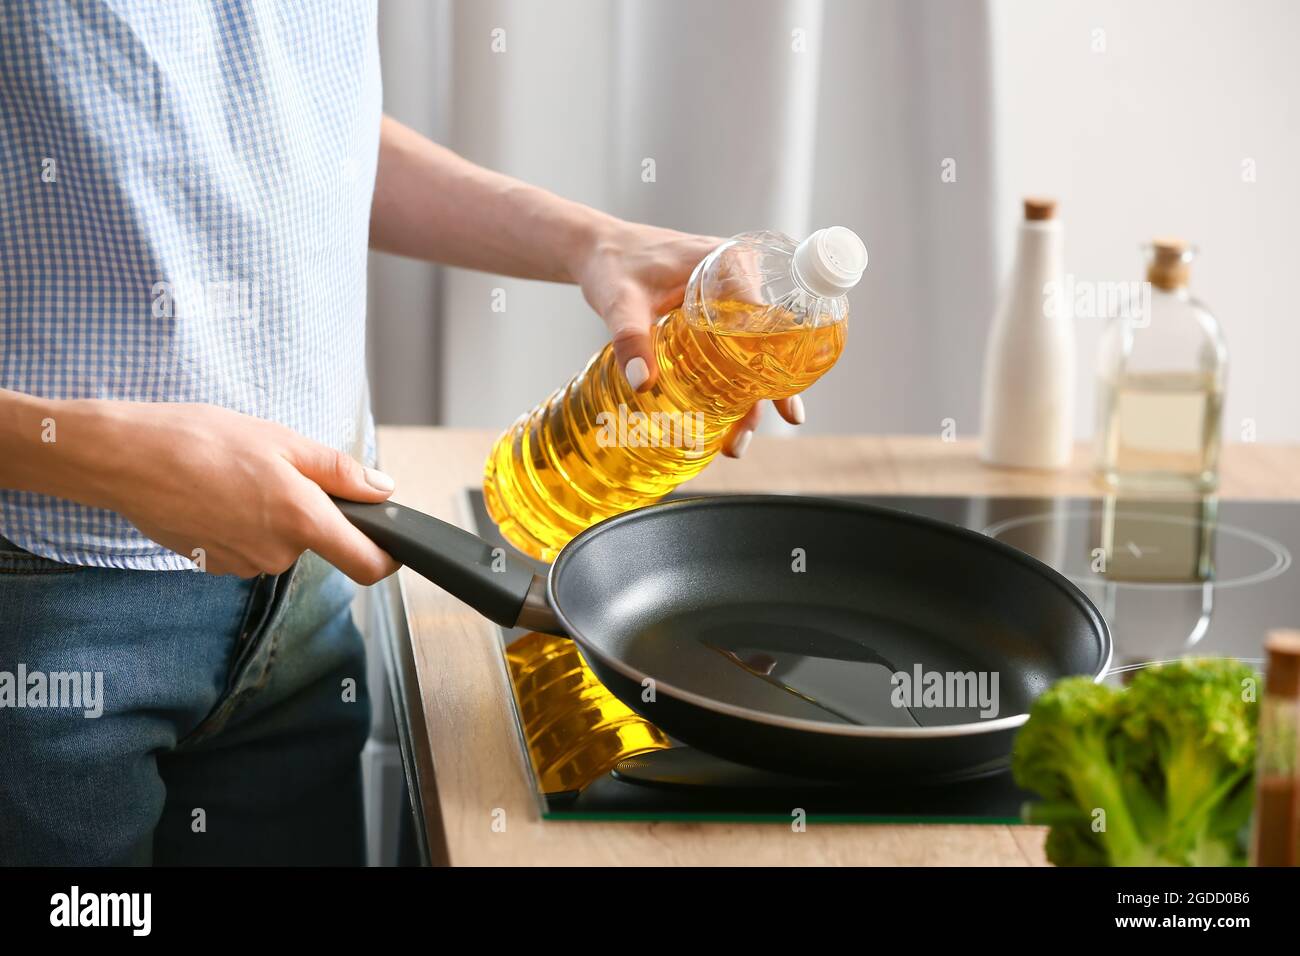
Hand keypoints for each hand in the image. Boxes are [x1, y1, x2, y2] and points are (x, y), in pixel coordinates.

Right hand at [59, 401, 399, 581]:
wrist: (126, 459)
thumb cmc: (201, 440)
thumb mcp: (283, 440)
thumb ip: (340, 472)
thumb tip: (383, 490)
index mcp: (302, 520)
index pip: (367, 564)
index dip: (386, 556)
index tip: (390, 541)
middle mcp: (278, 553)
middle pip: (318, 543)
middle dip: (310, 511)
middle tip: (277, 471)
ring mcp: (244, 564)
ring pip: (281, 544)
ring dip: (273, 515)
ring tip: (238, 477)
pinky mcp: (215, 565)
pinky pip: (249, 546)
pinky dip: (243, 523)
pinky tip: (216, 494)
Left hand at [572, 219, 805, 456]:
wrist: (598, 249)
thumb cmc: (612, 265)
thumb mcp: (620, 302)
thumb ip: (630, 338)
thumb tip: (642, 384)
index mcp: (729, 263)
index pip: (770, 317)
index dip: (778, 362)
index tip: (781, 402)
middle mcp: (738, 278)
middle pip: (767, 342)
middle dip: (766, 393)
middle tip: (747, 435)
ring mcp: (729, 297)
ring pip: (753, 350)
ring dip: (751, 395)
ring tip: (737, 441)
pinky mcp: (715, 312)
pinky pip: (736, 346)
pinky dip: (736, 379)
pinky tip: (728, 416)